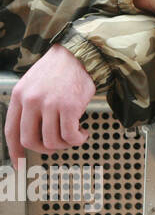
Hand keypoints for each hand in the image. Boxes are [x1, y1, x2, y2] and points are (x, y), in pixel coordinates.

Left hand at [5, 44, 95, 164]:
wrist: (79, 54)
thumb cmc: (59, 68)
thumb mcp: (33, 83)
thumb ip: (28, 104)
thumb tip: (33, 129)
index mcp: (20, 96)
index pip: (11, 131)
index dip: (14, 149)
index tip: (19, 160)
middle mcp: (32, 101)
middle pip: (30, 140)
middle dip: (44, 149)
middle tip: (55, 147)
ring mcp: (51, 105)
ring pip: (52, 141)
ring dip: (65, 144)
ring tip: (73, 136)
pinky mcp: (70, 107)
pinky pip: (70, 135)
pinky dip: (78, 139)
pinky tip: (82, 133)